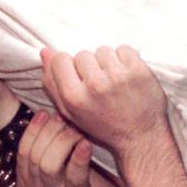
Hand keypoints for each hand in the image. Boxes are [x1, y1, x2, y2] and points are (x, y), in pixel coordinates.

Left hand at [14, 111, 131, 186]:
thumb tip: (161, 185)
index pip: (74, 180)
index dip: (79, 160)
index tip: (86, 142)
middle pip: (50, 163)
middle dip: (63, 140)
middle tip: (79, 125)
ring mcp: (33, 182)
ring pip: (35, 154)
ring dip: (48, 132)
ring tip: (65, 116)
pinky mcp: (21, 173)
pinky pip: (23, 149)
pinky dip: (32, 131)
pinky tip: (45, 116)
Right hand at [39, 45, 168, 160]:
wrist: (140, 136)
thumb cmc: (103, 126)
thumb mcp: (69, 112)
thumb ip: (52, 83)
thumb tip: (46, 52)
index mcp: (74, 97)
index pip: (61, 59)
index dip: (68, 66)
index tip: (78, 76)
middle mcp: (95, 85)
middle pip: (82, 54)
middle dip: (88, 66)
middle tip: (98, 83)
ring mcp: (118, 77)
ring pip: (102, 50)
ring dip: (106, 62)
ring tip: (113, 79)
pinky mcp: (138, 71)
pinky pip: (124, 49)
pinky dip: (125, 59)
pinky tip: (126, 75)